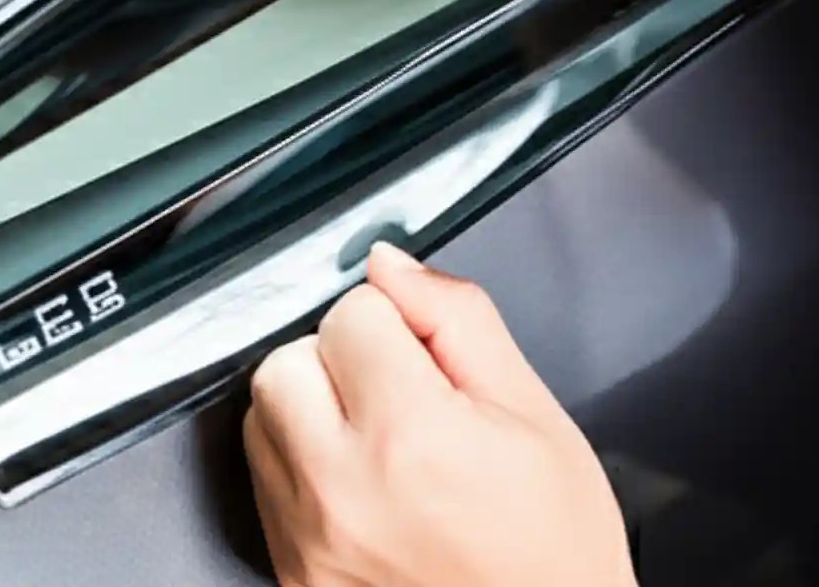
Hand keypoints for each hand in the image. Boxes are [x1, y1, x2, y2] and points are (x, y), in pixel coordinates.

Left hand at [244, 242, 636, 586]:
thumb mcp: (532, 413)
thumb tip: (390, 263)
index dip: (397, 321)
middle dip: (340, 357)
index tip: (428, 356)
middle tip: (401, 391)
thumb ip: (457, 321)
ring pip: (264, 416)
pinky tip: (364, 481)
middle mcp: (340, 491)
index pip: (351, 314)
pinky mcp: (291, 572)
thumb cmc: (555, 545)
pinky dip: (303, 462)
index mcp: (411, 438)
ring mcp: (306, 541)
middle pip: (287, 361)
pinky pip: (265, 480)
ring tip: (382, 440)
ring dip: (312, 407)